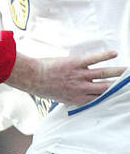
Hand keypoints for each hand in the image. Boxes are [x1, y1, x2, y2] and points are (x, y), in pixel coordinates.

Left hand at [7, 47, 124, 106]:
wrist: (33, 77)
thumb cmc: (44, 88)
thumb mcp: (60, 99)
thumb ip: (73, 99)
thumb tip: (80, 100)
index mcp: (78, 99)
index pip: (100, 99)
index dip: (112, 98)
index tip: (121, 97)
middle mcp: (82, 89)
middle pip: (106, 88)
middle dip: (119, 87)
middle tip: (128, 85)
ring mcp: (80, 76)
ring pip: (104, 74)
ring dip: (118, 72)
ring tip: (128, 72)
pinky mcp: (76, 64)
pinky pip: (94, 59)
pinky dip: (105, 56)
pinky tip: (114, 53)